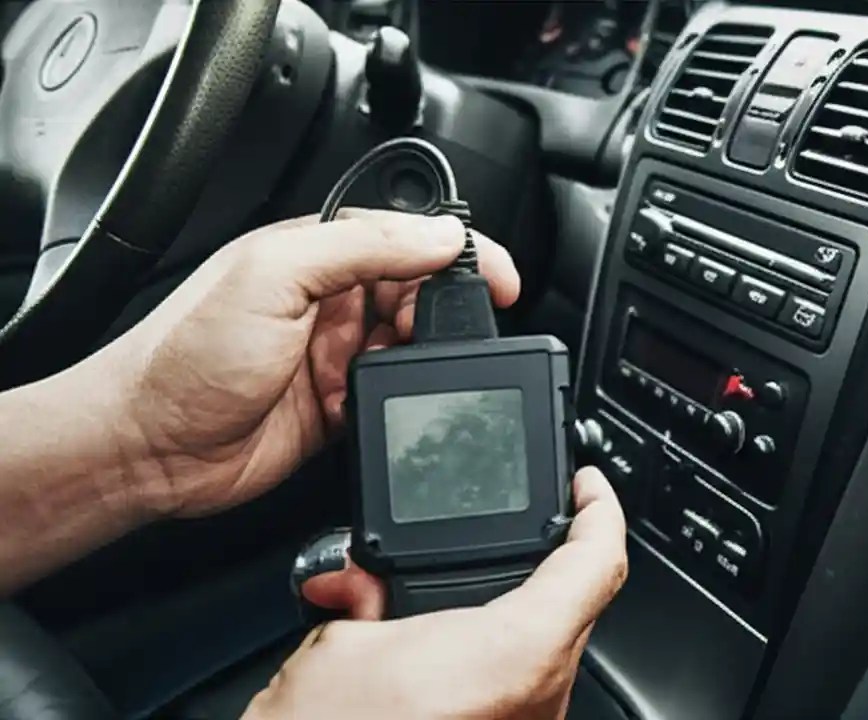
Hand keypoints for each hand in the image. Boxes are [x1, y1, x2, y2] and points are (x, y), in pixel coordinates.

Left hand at [106, 209, 519, 517]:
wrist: (146, 447)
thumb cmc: (183, 357)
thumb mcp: (273, 275)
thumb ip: (359, 248)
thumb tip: (437, 237)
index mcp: (315, 252)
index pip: (407, 237)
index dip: (459, 253)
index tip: (498, 277)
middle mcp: (329, 300)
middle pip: (422, 292)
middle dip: (448, 311)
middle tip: (449, 332)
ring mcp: (335, 355)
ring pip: (415, 349)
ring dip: (423, 361)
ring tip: (400, 371)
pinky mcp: (338, 406)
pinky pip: (395, 398)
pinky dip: (402, 403)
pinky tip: (376, 405)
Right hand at [244, 468, 627, 719]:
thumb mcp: (339, 645)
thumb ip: (368, 595)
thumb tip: (360, 582)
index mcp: (515, 656)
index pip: (598, 564)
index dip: (601, 510)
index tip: (586, 485)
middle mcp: (536, 698)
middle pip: (569, 603)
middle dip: (529, 562)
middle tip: (487, 534)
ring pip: (538, 645)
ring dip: (495, 612)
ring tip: (424, 600)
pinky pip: (512, 682)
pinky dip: (477, 655)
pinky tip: (422, 648)